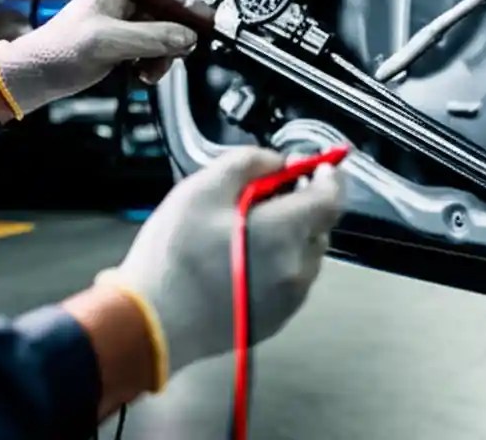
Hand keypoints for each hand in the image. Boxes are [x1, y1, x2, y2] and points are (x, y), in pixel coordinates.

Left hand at [0, 0, 202, 117]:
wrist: (36, 76)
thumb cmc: (58, 49)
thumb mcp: (108, 40)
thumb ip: (151, 37)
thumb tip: (187, 36)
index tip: (196, 21)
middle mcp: (125, 4)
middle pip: (170, 11)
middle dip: (177, 34)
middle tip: (180, 51)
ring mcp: (126, 27)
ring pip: (165, 35)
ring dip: (166, 54)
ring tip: (153, 70)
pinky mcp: (125, 48)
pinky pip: (154, 52)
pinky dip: (155, 64)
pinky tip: (142, 75)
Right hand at [108, 147, 344, 375]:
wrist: (153, 323)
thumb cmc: (174, 257)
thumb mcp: (204, 189)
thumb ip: (249, 163)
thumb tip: (277, 162)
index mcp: (285, 232)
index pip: (332, 197)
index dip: (327, 175)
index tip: (313, 165)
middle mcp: (297, 268)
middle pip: (319, 225)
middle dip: (300, 205)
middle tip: (264, 195)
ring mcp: (289, 299)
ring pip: (305, 253)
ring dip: (289, 235)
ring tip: (245, 231)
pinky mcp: (276, 319)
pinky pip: (291, 280)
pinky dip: (278, 263)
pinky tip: (242, 260)